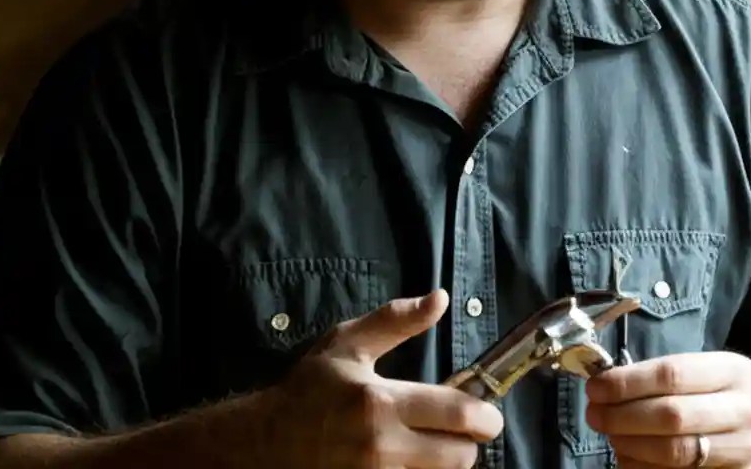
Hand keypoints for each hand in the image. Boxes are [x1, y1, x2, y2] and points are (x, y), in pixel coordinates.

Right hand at [261, 288, 502, 468]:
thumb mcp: (347, 345)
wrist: (262, 443)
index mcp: (380, 402)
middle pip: (458, 456)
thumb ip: (396, 321)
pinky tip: (408, 460)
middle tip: (460, 433)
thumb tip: (440, 298)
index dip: (485, 417)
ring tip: (430, 447)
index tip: (488, 417)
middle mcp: (381, 445)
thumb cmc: (308, 391)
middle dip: (467, 444)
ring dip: (443, 464)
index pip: (457, 414)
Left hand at [584, 352, 750, 467]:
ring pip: (675, 453)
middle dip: (621, 416)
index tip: (595, 388)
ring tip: (611, 438)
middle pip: (671, 416)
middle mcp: (748, 411)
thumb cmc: (725, 401)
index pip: (671, 374)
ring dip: (630, 446)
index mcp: (735, 371)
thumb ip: (665, 377)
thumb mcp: (710, 376)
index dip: (626, 383)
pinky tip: (630, 459)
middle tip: (594, 415)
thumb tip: (604, 385)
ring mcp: (748, 451)